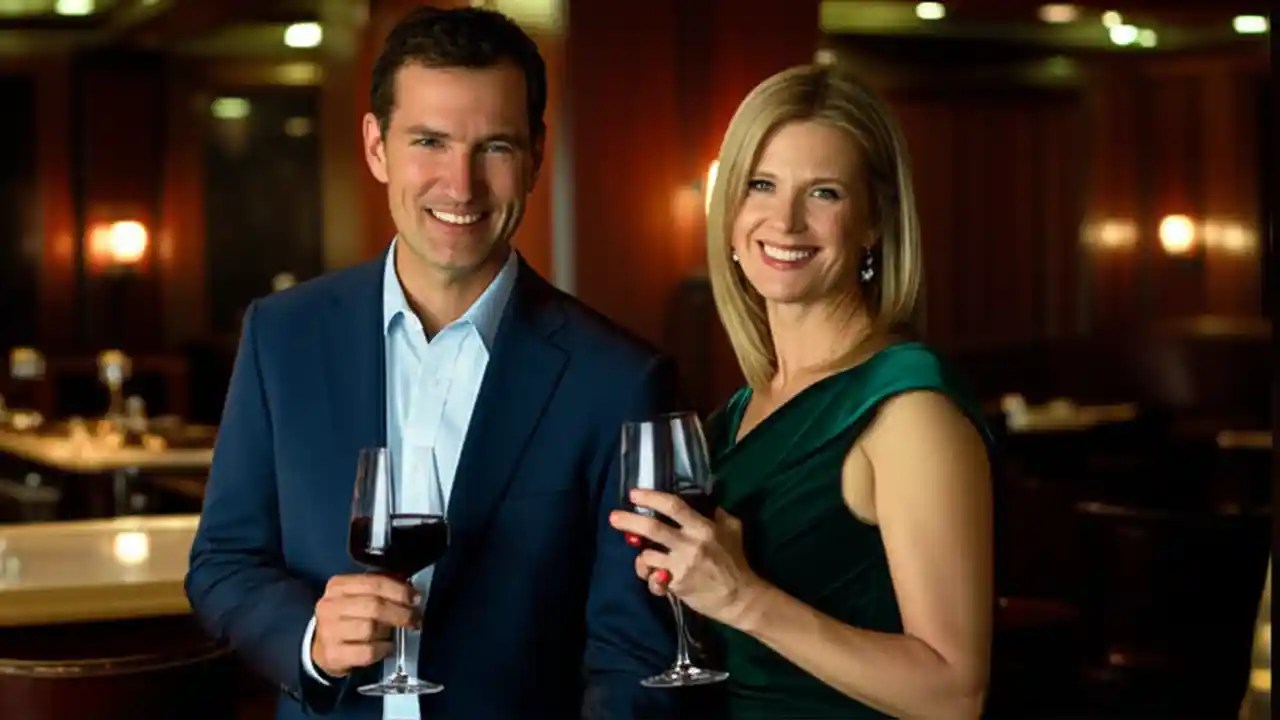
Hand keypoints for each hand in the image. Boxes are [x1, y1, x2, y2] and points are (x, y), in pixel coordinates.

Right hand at [311, 574, 419, 677]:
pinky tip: (387, 647)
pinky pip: (368, 652)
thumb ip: (380, 590)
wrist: (322, 648)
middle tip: (415, 618)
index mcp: (338, 586)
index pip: (375, 583)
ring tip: (395, 633)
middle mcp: (329, 606)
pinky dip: (383, 649)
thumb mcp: (358, 597)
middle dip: (401, 612)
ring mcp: (328, 631)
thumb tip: (411, 592)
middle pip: (374, 606)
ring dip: (389, 631)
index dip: (400, 591)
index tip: (416, 598)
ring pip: (371, 628)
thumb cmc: (347, 618)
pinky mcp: (333, 654)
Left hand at [609, 489, 766, 627]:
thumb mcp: (733, 530)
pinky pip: (652, 580)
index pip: (674, 507)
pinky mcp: (675, 586)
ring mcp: (680, 566)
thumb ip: (718, 514)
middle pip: (652, 528)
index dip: (651, 498)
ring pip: (646, 556)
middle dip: (629, 521)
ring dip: (641, 557)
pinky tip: (656, 578)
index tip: (633, 494)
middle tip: (612, 516)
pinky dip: (650, 578)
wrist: (739, 597)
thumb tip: (704, 501)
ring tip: (646, 560)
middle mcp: (689, 545)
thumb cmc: (734, 561)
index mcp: (703, 528)